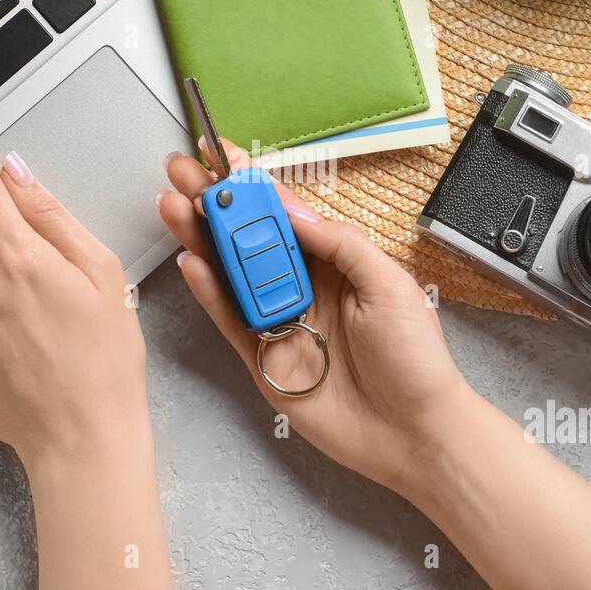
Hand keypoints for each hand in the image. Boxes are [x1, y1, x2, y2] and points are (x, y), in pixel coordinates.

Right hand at [157, 139, 473, 495]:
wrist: (414, 432)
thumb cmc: (415, 360)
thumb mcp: (388, 283)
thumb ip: (338, 242)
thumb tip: (290, 207)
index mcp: (336, 263)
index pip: (285, 214)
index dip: (253, 185)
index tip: (223, 156)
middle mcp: (302, 287)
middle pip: (247, 237)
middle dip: (214, 203)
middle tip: (182, 172)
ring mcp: (279, 321)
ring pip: (230, 273)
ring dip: (201, 238)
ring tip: (175, 205)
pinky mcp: (262, 358)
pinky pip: (228, 319)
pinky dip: (208, 291)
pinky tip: (191, 260)